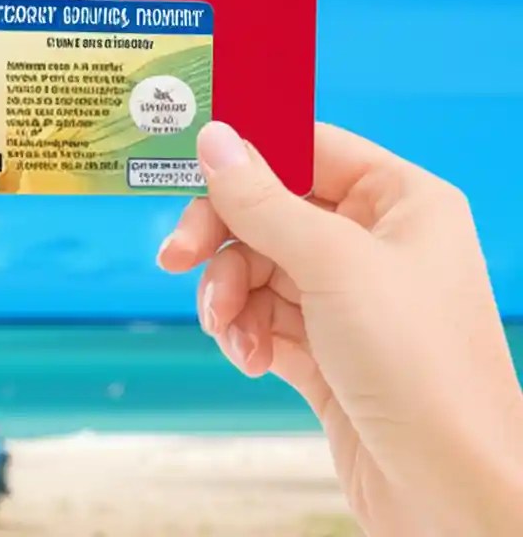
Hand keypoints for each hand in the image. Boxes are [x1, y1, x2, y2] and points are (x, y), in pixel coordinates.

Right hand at [157, 122, 522, 535]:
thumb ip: (262, 201)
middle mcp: (377, 244)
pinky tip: (247, 358)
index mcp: (400, 201)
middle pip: (270, 212)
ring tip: (224, 329)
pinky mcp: (327, 351)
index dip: (249, 155)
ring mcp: (350, 300)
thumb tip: (215, 138)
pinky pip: (263, 319)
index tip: (188, 168)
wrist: (447, 485)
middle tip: (176, 258)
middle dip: (222, 239)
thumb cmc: (419, 364)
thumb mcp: (331, 264)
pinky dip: (243, 333)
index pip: (309, 149)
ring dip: (229, 295)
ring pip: (258, 269)